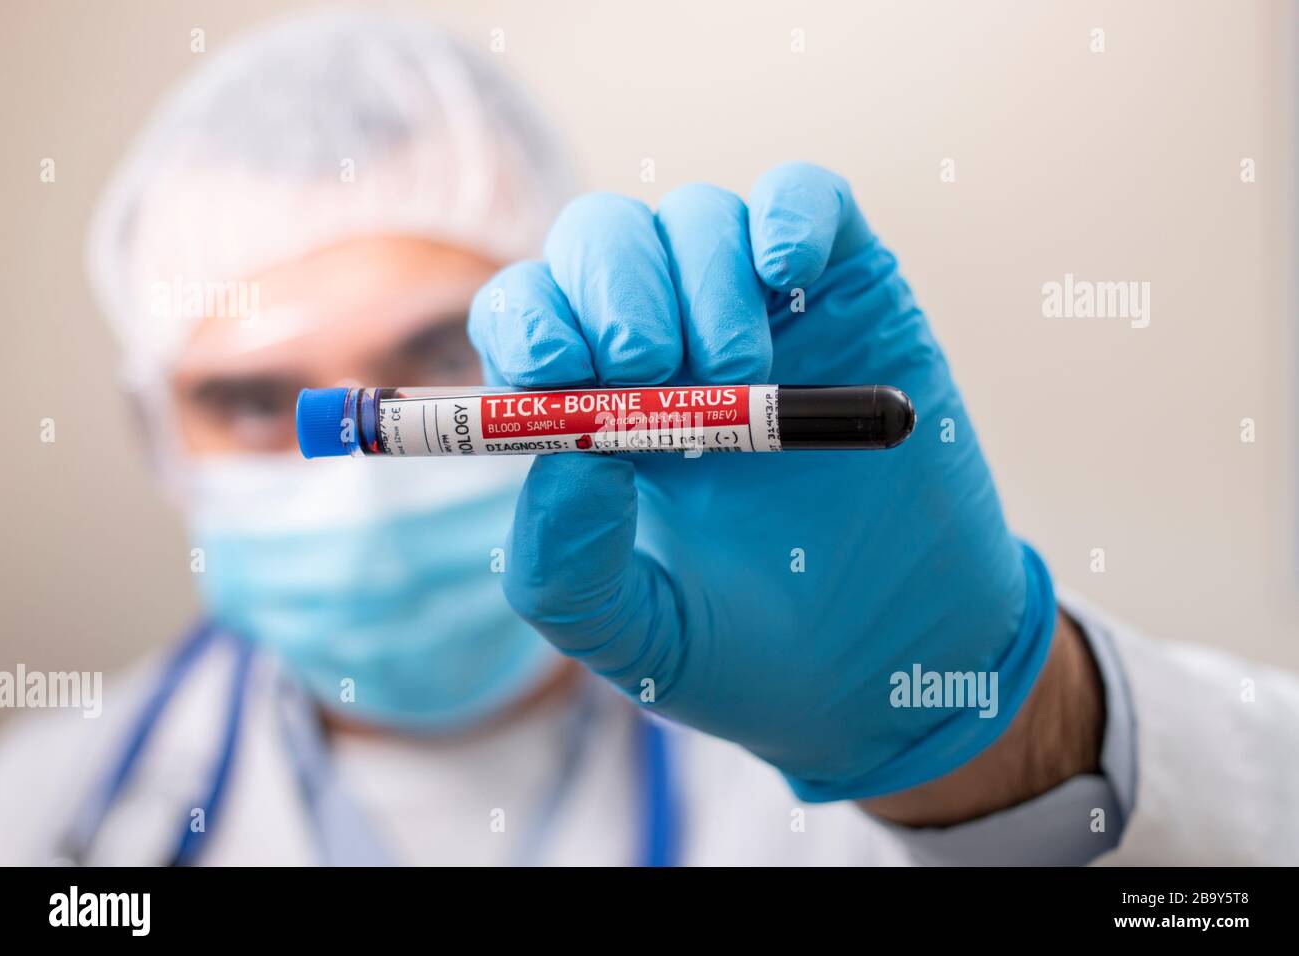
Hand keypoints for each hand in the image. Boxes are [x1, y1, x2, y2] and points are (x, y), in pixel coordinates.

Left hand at [468, 163, 1056, 801]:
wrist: (897, 666)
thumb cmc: (749, 654)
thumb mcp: (633, 635)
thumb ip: (566, 564)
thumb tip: (559, 449)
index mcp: (596, 412)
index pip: (531, 318)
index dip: (530, 320)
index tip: (554, 369)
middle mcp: (669, 344)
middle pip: (603, 242)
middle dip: (612, 288)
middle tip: (646, 365)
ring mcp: (761, 311)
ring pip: (698, 217)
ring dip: (700, 277)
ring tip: (740, 376)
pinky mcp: (850, 290)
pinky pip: (808, 200)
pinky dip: (788, 214)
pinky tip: (784, 272)